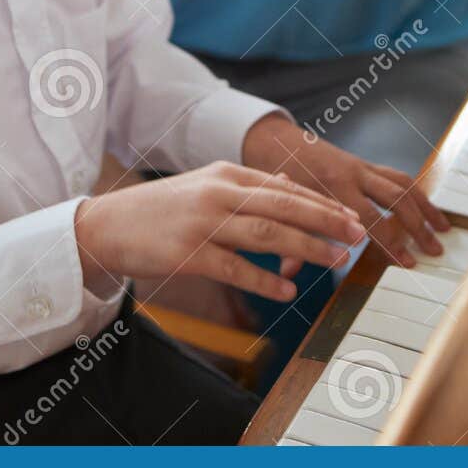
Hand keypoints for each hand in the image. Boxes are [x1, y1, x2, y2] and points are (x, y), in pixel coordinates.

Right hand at [74, 161, 364, 301]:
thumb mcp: (206, 185)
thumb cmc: (162, 210)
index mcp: (226, 175)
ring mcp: (202, 223)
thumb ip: (248, 185)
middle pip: (284, 205)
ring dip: (307, 248)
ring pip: (266, 233)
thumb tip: (291, 184)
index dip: (322, 203)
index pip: (286, 187)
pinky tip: (288, 293)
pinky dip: (265, 281)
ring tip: (337, 261)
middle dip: (327, 221)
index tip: (353, 217)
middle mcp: (218, 194)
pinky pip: (235, 268)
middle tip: (359, 234)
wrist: (108, 225)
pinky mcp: (188, 254)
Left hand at [240, 113, 450, 268]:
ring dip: (426, 207)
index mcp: (331, 185)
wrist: (280, 144)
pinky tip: (430, 211)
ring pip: (403, 184)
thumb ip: (289, 240)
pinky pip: (398, 178)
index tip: (407, 262)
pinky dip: (417, 194)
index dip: (389, 242)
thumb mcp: (282, 209)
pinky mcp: (366, 166)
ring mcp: (361, 167)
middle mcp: (352, 173)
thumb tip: (289, 272)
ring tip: (444, 229)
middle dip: (418, 226)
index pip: (368, 218)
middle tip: (434, 250)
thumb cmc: (281, 180)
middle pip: (396, 197)